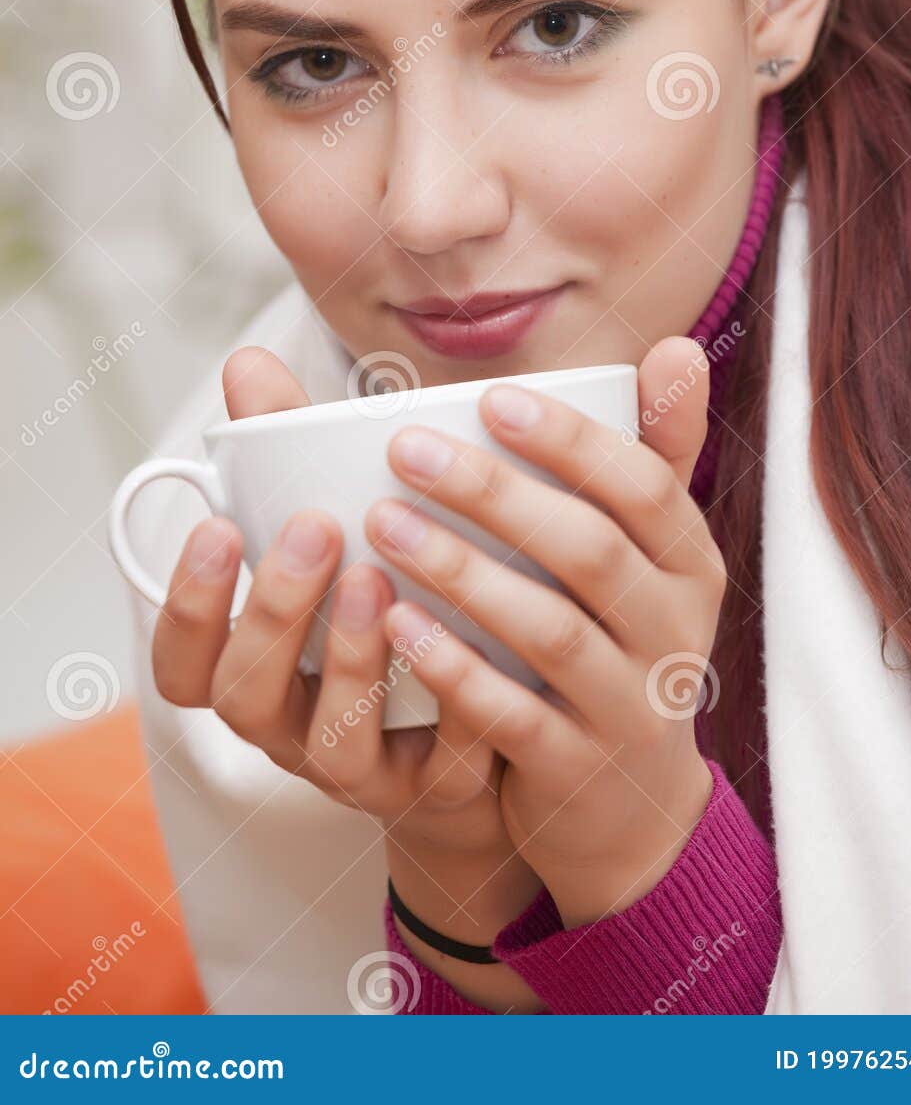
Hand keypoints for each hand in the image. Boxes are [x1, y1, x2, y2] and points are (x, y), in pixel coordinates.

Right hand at [150, 347, 543, 983]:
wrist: (486, 714)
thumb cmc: (392, 598)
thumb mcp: (336, 529)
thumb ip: (287, 454)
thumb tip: (248, 363)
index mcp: (255, 667)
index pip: (183, 662)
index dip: (190, 604)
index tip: (218, 525)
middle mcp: (293, 726)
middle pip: (248, 695)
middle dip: (275, 610)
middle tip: (316, 527)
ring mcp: (364, 767)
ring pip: (333, 744)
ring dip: (351, 660)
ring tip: (378, 578)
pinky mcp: (440, 788)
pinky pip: (441, 767)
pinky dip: (453, 709)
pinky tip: (474, 648)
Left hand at [363, 335, 722, 926]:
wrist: (629, 807)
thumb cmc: (619, 641)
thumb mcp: (650, 557)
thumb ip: (652, 454)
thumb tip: (675, 346)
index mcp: (688, 563)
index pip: (643, 487)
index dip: (571, 442)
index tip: (491, 401)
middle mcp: (674, 631)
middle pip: (588, 550)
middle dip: (495, 494)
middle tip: (405, 449)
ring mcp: (630, 706)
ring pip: (548, 631)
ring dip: (462, 573)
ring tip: (382, 524)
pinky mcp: (578, 770)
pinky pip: (513, 715)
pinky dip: (455, 668)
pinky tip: (395, 625)